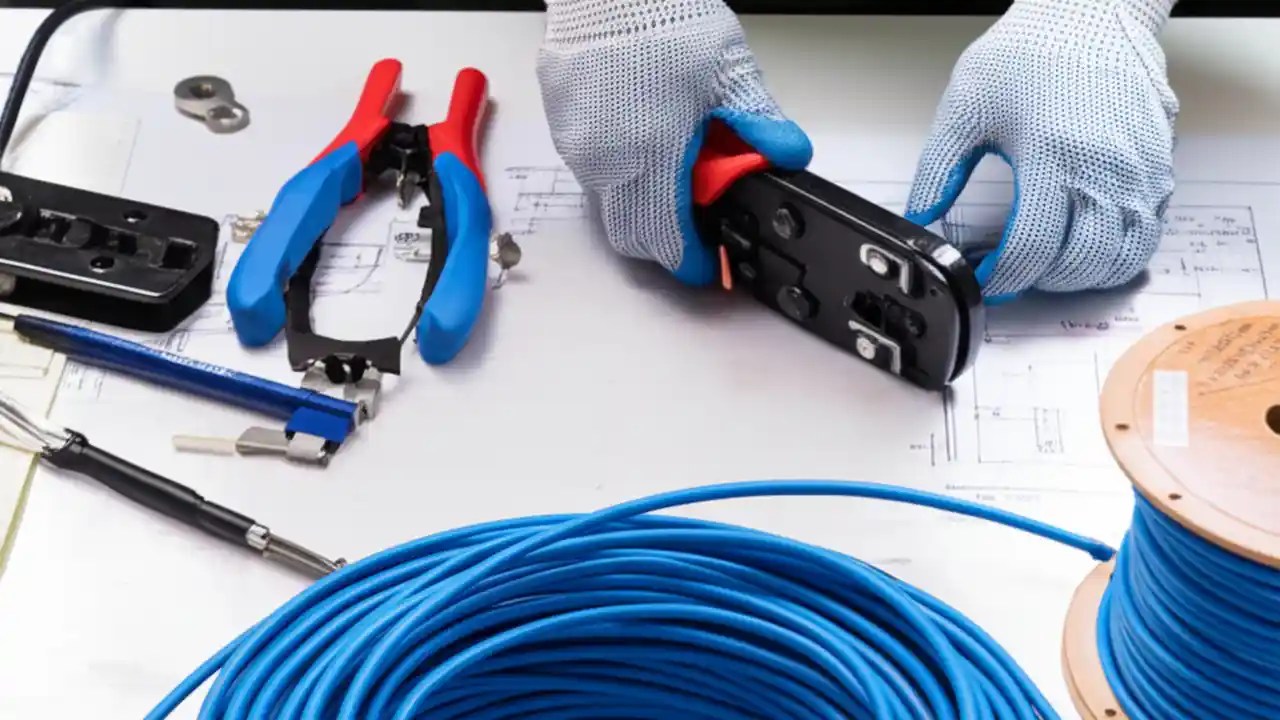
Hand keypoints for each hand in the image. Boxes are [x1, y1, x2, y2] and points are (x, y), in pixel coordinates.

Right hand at [537, 0, 811, 285]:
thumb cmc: (661, 16)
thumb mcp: (730, 72)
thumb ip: (760, 123)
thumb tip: (787, 154)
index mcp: (652, 156)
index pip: (666, 241)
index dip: (689, 262)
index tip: (705, 265)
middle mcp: (607, 161)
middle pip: (632, 236)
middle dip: (663, 242)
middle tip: (693, 225)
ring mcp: (579, 147)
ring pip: (609, 205)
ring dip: (640, 206)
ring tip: (672, 171)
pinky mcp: (563, 128)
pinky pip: (591, 170)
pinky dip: (619, 172)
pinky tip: (643, 140)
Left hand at [905, 0, 1178, 302]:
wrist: (1092, 12)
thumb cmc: (1034, 48)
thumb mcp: (965, 107)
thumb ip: (938, 170)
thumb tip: (920, 215)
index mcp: (1052, 155)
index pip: (1032, 247)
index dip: (1003, 275)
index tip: (984, 276)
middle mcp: (1105, 168)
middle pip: (1080, 262)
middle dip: (1039, 281)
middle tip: (1012, 272)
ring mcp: (1140, 170)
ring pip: (1121, 257)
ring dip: (1081, 276)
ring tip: (1048, 266)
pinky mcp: (1160, 165)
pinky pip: (1149, 231)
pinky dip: (1119, 253)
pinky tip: (1089, 246)